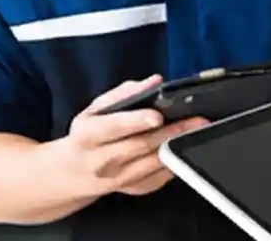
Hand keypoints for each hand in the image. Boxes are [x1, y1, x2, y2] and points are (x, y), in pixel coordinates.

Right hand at [63, 75, 207, 197]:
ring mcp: (117, 179)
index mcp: (88, 136)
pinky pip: (159, 176)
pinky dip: (173, 161)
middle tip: (195, 120)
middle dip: (170, 131)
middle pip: (140, 145)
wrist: (74, 172)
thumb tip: (154, 82)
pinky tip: (183, 146)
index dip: (136, 121)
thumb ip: (123, 94)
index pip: (113, 128)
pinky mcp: (133, 189)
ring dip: (176, 145)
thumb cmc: (88, 135)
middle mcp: (101, 160)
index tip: (157, 115)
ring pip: (153, 162)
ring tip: (196, 130)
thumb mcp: (95, 109)